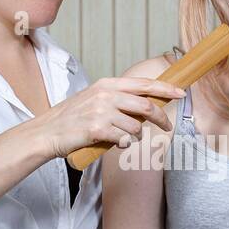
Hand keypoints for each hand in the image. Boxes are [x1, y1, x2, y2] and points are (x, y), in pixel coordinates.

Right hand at [35, 77, 185, 158]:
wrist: (47, 133)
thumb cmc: (71, 119)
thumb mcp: (94, 99)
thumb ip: (117, 99)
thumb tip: (146, 106)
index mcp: (106, 84)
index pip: (144, 84)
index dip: (166, 88)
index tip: (181, 93)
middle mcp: (105, 95)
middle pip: (146, 106)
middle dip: (162, 118)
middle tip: (167, 127)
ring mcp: (101, 112)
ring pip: (136, 126)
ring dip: (137, 135)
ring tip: (127, 138)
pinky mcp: (97, 130)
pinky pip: (123, 139)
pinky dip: (125, 144)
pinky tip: (117, 144)